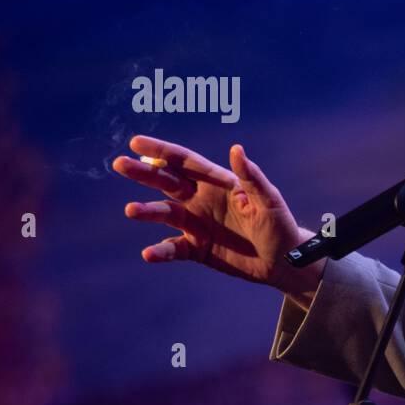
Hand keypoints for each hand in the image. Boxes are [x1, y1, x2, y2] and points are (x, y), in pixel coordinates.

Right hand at [113, 135, 324, 298]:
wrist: (284, 262)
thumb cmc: (281, 226)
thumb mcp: (269, 201)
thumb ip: (252, 177)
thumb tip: (236, 148)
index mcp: (218, 183)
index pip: (185, 161)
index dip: (161, 150)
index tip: (135, 142)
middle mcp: (202, 200)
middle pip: (166, 182)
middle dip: (144, 172)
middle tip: (120, 164)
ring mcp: (197, 224)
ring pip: (164, 214)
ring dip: (147, 212)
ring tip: (132, 210)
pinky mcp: (196, 249)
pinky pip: (172, 248)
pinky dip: (160, 251)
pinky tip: (149, 254)